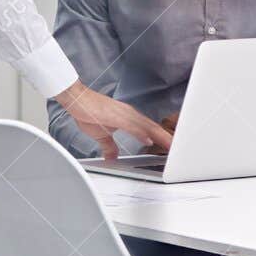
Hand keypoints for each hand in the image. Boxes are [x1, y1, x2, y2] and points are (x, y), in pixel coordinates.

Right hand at [56, 81, 173, 160]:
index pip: (150, 129)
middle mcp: (130, 114)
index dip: (162, 138)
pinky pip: (132, 126)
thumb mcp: (101, 134)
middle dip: (167, 138)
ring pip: (147, 126)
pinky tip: (148, 139)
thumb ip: (109, 146)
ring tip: (171, 146)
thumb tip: (112, 157)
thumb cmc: (88, 111)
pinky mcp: (116, 115)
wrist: (76, 98)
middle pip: (154, 127)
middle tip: (179, 148)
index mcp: (129, 118)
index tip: (171, 147)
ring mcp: (124, 114)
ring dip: (160, 136)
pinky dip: (141, 133)